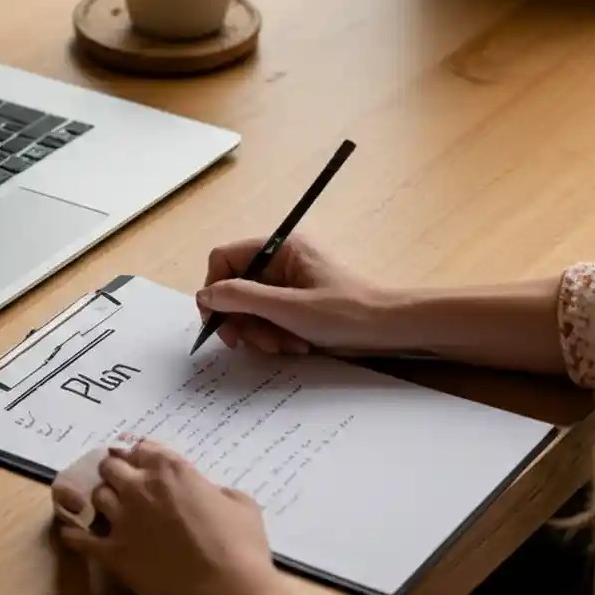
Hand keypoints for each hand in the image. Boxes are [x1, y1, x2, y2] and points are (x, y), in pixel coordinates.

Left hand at [57, 441, 306, 594]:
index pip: (142, 449)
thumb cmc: (241, 547)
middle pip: (110, 466)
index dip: (140, 456)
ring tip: (108, 509)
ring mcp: (123, 520)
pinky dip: (74, 535)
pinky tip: (71, 534)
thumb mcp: (241, 504)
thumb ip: (217, 491)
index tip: (140, 463)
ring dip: (102, 501)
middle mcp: (141, 488)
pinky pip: (79, 538)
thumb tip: (210, 495)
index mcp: (172, 469)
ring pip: (95, 496)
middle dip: (116, 473)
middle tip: (122, 483)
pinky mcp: (112, 553)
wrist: (226, 591)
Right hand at [197, 236, 398, 355]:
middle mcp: (280, 260)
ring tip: (284, 346)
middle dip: (242, 319)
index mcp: (280, 247)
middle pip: (235, 287)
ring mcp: (288, 283)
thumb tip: (204, 295)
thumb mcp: (288, 307)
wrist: (389, 329)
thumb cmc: (345, 313)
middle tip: (253, 344)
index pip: (225, 259)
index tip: (219, 322)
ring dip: (260, 332)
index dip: (215, 290)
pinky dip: (275, 335)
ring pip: (250, 308)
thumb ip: (242, 298)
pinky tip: (295, 346)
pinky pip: (268, 318)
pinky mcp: (296, 303)